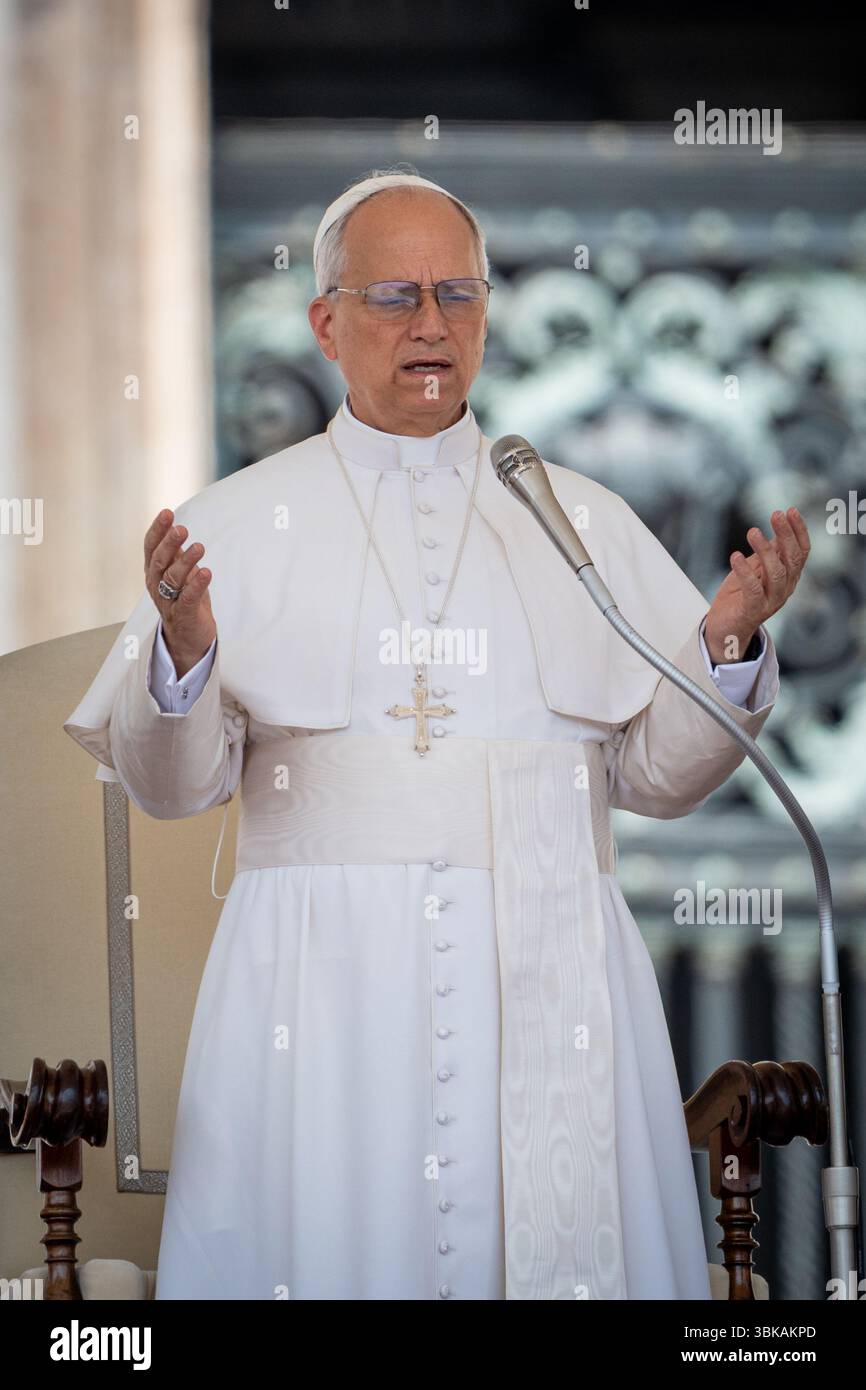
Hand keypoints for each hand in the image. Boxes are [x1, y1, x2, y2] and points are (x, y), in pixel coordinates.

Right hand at [144, 509, 216, 677]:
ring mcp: (168, 601)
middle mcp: (156, 585)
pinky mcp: (183, 615)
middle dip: (170, 543)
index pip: (151, 547)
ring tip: (199, 547)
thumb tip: (177, 529)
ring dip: (186, 561)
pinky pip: (187, 598)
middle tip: (182, 529)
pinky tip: (206, 572)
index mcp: (154, 572)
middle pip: (160, 561)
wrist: (188, 639)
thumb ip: (177, 555)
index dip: (157, 530)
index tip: (167, 513)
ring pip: (173, 579)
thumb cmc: (184, 600)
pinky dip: (196, 585)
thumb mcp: (179, 574)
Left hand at [704, 507, 810, 663]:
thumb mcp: (755, 569)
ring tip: (753, 531)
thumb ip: (768, 553)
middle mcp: (784, 588)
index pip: (802, 552)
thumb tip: (778, 530)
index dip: (799, 531)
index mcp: (788, 576)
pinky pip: (752, 589)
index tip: (791, 511)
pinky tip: (736, 556)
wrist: (725, 629)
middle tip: (775, 514)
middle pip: (792, 559)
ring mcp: (770, 601)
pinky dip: (744, 571)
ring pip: (776, 573)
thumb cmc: (740, 596)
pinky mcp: (752, 610)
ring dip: (765, 550)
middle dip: (786, 534)